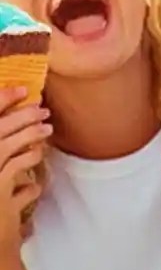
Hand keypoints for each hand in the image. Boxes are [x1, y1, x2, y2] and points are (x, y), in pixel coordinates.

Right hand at [0, 87, 51, 255]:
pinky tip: (39, 154)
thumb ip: (9, 158)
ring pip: (3, 149)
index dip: (0, 100)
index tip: (20, 90)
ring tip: (46, 129)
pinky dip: (28, 160)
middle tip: (41, 109)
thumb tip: (27, 138)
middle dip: (19, 116)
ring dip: (28, 136)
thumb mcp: (2, 180)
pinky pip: (15, 172)